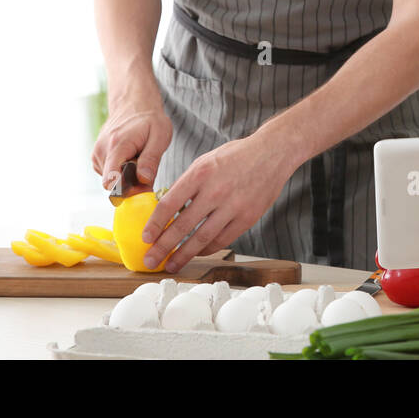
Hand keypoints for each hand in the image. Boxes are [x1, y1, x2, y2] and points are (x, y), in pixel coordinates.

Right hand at [91, 101, 172, 188]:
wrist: (134, 105)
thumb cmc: (150, 120)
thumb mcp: (160, 136)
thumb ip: (151, 159)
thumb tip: (143, 181)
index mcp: (117, 145)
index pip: (111, 180)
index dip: (126, 190)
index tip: (140, 188)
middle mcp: (101, 150)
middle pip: (113, 183)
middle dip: (130, 183)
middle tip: (146, 171)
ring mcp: (97, 153)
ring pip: (111, 180)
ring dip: (126, 176)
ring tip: (138, 158)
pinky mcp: (97, 157)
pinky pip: (109, 174)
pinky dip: (120, 171)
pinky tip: (130, 158)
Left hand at [139, 133, 295, 271]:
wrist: (273, 152)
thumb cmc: (237, 155)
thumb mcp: (206, 161)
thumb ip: (187, 183)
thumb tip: (167, 207)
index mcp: (200, 173)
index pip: (170, 204)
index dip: (155, 224)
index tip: (145, 238)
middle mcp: (215, 191)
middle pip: (182, 225)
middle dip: (163, 247)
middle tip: (151, 260)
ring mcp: (232, 206)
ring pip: (202, 238)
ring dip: (184, 255)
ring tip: (171, 265)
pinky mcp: (247, 217)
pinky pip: (222, 239)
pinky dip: (207, 249)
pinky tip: (197, 253)